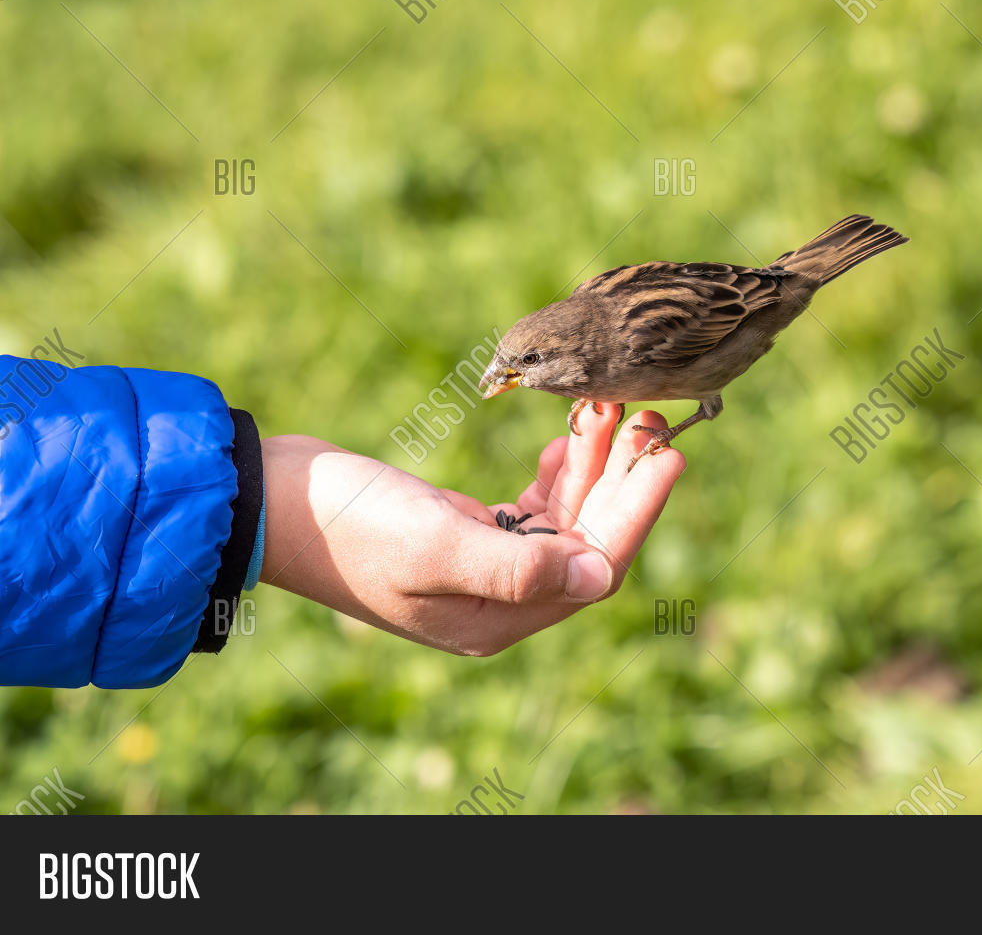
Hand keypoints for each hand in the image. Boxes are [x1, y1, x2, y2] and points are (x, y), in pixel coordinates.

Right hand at [258, 403, 684, 654]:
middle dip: (624, 480)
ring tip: (611, 407)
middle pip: (588, 540)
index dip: (637, 512)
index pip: (595, 567)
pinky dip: (556, 471)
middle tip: (653, 417)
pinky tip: (567, 436)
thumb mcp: (434, 545)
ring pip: (564, 517)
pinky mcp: (464, 531)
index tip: (668, 454)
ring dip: (591, 464)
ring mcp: (481, 567)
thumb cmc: (348, 525)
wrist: (269, 503)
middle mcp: (498, 601)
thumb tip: (601, 575)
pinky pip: (532, 507)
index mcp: (496, 617)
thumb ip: (519, 564)